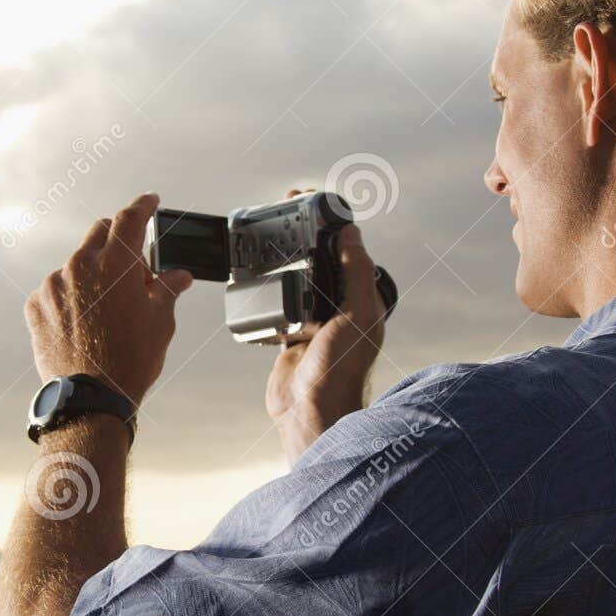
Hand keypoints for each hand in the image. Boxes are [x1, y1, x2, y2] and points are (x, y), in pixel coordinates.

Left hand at [24, 193, 193, 407]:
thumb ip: (167, 289)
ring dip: (94, 274)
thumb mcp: (161, 323)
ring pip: (77, 264)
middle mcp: (80, 266)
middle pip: (101, 233)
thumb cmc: (130, 362)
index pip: (131, 218)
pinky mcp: (35, 305)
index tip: (150, 202)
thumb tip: (178, 276)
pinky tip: (85, 322)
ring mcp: (53, 285)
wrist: (90, 399)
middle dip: (119, 240)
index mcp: (116, 264)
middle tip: (134, 267)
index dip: (144, 205)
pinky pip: (56, 289)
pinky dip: (71, 296)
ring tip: (108, 310)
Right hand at [265, 188, 386, 464]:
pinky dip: (266, 288)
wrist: (310, 414)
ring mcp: (313, 322)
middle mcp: (339, 308)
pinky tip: (254, 273)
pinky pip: (276, 304)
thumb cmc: (341, 370)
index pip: (349, 251)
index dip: (333, 224)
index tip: (314, 201)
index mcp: (361, 300)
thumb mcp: (357, 315)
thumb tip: (352, 231)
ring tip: (266, 232)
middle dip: (304, 233)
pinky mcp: (288, 336)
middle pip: (320, 259)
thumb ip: (356, 272)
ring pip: (297, 278)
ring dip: (283, 256)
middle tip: (283, 207)